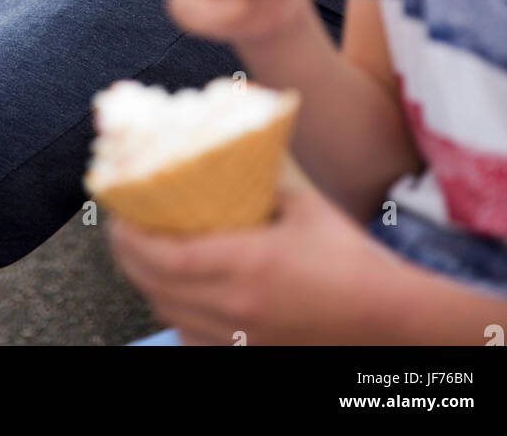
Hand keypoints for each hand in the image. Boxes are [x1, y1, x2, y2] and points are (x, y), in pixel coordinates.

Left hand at [108, 171, 405, 345]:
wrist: (389, 321)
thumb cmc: (352, 259)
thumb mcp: (304, 205)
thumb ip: (262, 181)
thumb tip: (233, 150)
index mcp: (247, 264)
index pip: (165, 256)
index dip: (130, 236)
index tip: (117, 211)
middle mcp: (235, 307)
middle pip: (155, 286)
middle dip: (127, 255)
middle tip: (121, 225)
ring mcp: (240, 339)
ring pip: (168, 314)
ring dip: (147, 283)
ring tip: (141, 252)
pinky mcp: (249, 356)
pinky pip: (191, 338)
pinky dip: (174, 313)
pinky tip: (176, 291)